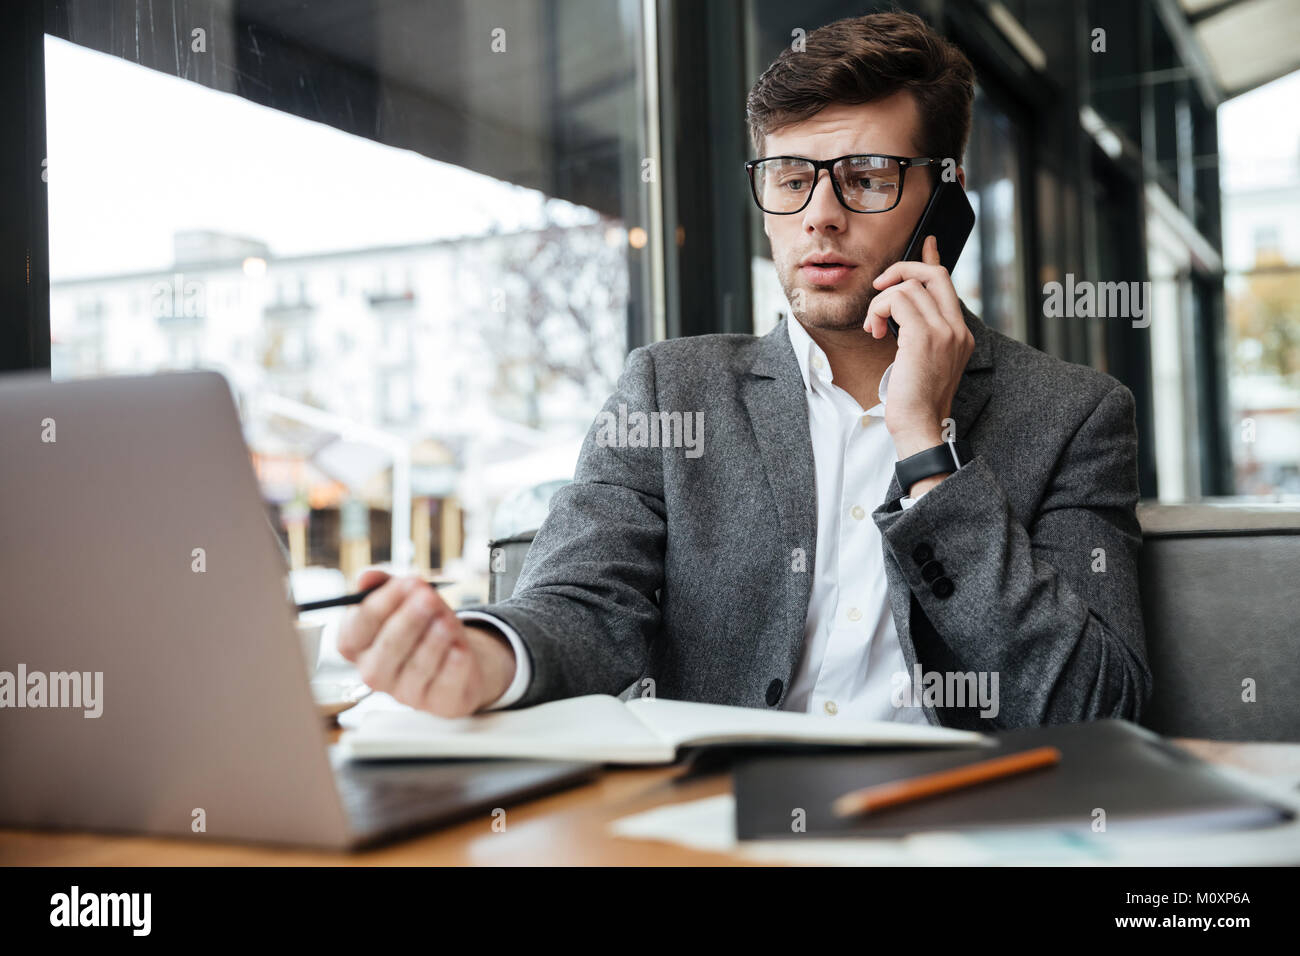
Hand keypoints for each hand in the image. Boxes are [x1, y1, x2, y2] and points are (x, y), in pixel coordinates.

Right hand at [336, 569, 516, 716]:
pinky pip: (444, 683)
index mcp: (359, 647)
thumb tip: (365, 577)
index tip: (406, 582)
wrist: (458, 655)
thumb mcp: (405, 599)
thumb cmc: (424, 625)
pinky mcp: (437, 703)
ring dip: (433, 640)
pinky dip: (453, 664)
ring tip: (448, 619)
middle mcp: (376, 673)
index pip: (356, 630)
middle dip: (409, 621)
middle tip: (428, 598)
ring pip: (417, 667)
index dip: (381, 604)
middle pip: (385, 650)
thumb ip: (384, 585)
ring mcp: (406, 693)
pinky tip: (460, 648)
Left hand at [864, 234, 974, 459]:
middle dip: (902, 271)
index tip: (927, 244)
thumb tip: (901, 314)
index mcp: (960, 334)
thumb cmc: (915, 401)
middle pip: (933, 275)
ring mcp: (944, 331)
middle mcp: (957, 329)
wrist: (920, 426)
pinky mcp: (924, 337)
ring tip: (873, 327)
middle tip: (879, 287)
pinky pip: (897, 301)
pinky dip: (878, 310)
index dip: (932, 261)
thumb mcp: (920, 361)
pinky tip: (874, 330)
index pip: (947, 285)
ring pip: (908, 287)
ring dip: (880, 302)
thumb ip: (918, 334)